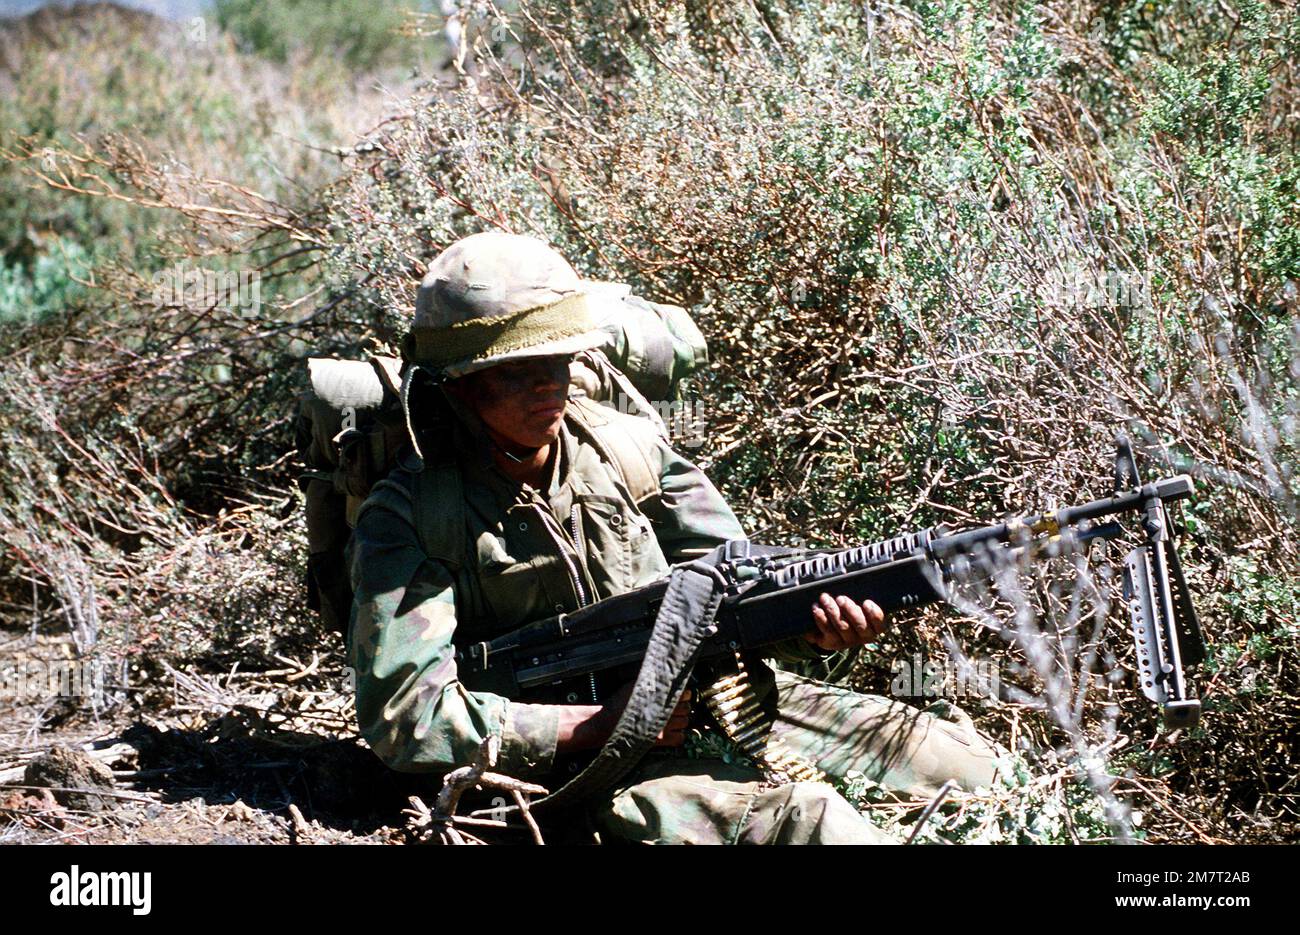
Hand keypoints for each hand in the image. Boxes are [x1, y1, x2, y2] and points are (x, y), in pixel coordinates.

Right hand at [555, 684, 691, 752]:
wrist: (607, 723)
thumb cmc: (619, 702)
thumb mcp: (634, 684)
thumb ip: (651, 680)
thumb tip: (664, 672)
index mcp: (659, 697)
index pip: (685, 694)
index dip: (683, 694)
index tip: (679, 694)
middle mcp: (665, 712)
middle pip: (686, 708)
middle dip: (682, 706)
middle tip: (675, 706)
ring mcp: (664, 728)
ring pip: (685, 722)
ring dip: (681, 720)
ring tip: (673, 718)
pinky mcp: (660, 741)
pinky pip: (680, 739)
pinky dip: (679, 735)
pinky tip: (672, 731)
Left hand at [805, 593, 887, 650]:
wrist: (826, 628)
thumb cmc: (846, 611)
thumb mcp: (855, 604)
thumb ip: (859, 597)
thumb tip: (858, 582)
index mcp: (873, 627)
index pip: (880, 625)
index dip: (874, 614)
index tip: (866, 602)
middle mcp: (862, 637)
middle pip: (860, 625)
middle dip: (850, 610)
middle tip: (841, 598)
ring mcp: (847, 642)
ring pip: (842, 627)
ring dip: (833, 610)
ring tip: (825, 598)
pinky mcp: (832, 643)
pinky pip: (827, 631)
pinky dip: (821, 618)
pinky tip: (817, 609)